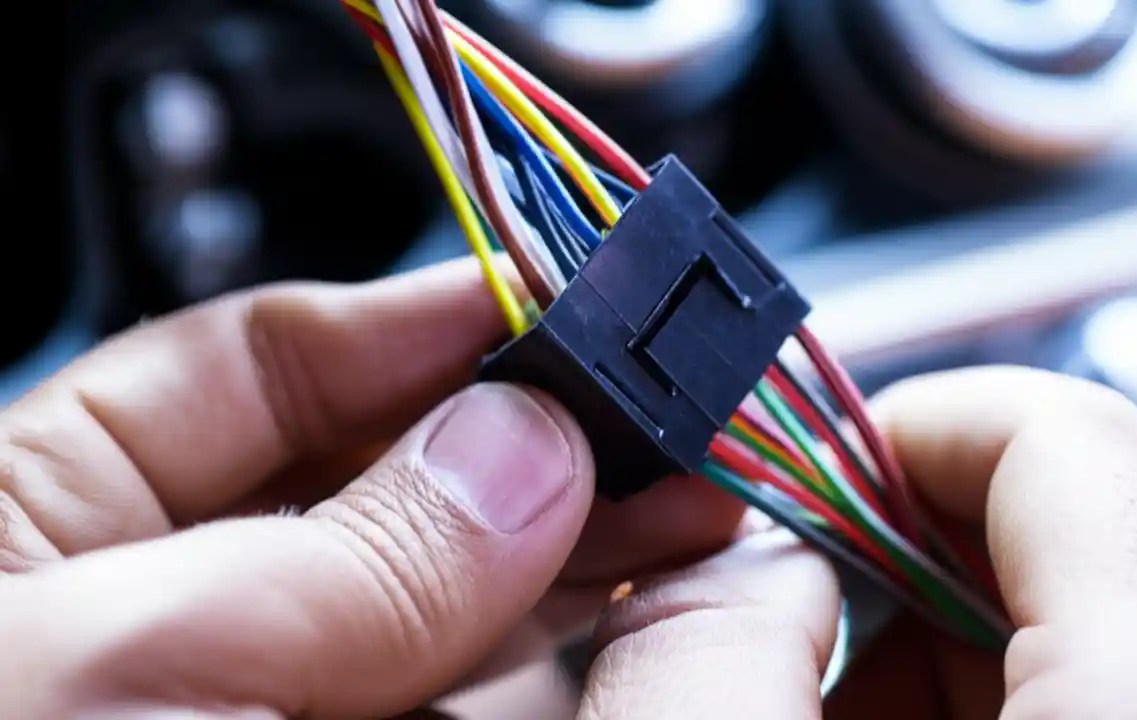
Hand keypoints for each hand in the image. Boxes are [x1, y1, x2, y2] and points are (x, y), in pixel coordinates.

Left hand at [0, 259, 743, 717]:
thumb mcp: (138, 676)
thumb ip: (352, 559)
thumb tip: (529, 446)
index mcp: (42, 522)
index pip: (255, 365)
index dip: (413, 322)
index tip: (555, 305)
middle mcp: (172, 611)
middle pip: (380, 478)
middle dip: (527, 446)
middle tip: (660, 424)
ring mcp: (270, 701)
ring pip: (450, 599)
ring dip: (577, 553)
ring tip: (695, 518)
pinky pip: (477, 702)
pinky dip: (569, 665)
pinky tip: (650, 616)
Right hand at [577, 367, 1136, 718]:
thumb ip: (703, 648)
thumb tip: (722, 565)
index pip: (1062, 437)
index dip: (899, 428)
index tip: (798, 486)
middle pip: (1047, 534)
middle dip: (878, 562)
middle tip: (767, 641)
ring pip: (1053, 630)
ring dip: (903, 657)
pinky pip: (1068, 700)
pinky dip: (951, 711)